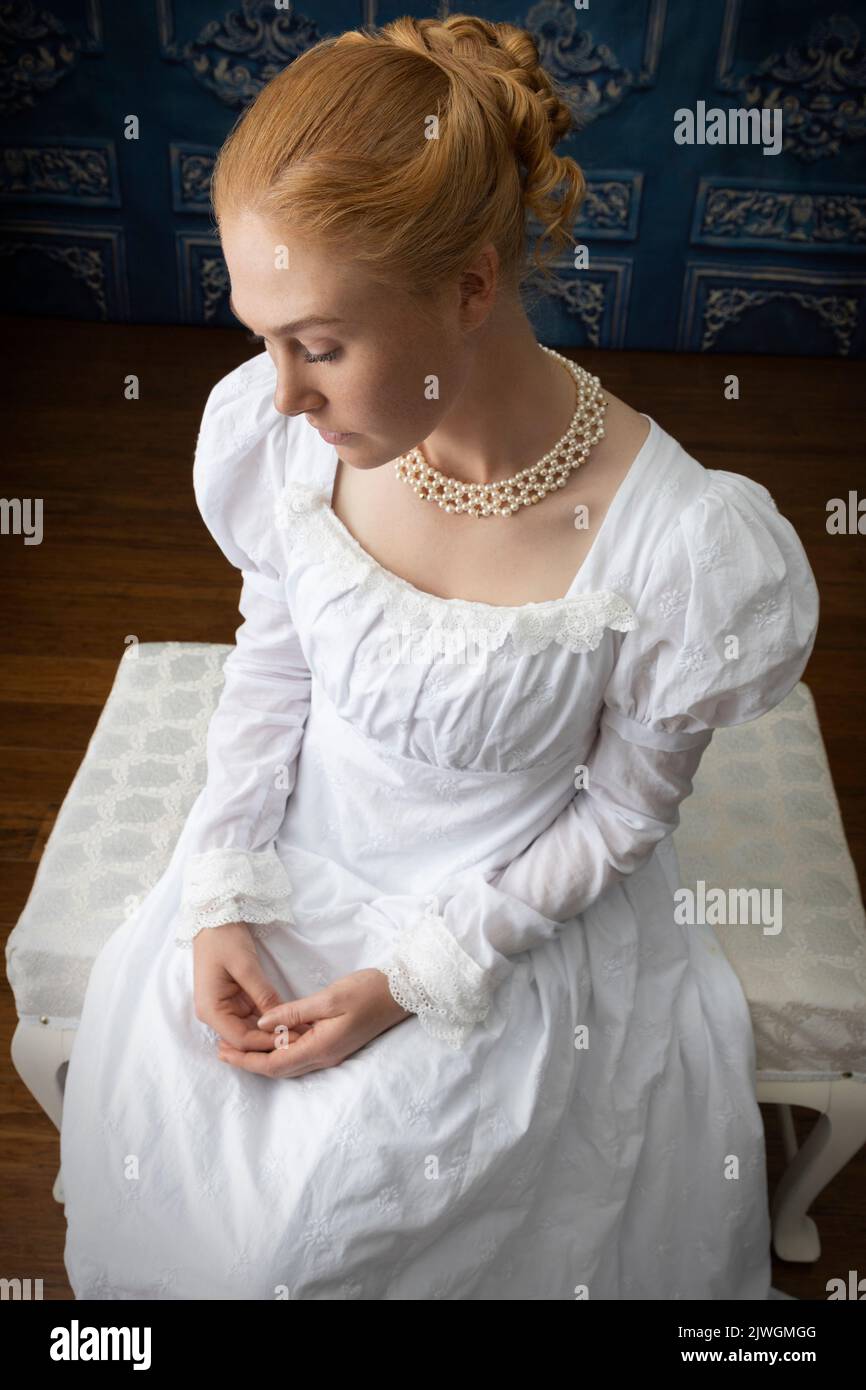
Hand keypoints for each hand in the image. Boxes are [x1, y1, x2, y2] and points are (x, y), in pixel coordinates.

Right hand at [193, 922, 310, 1052]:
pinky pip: (253, 1016)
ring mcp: (224, 1008)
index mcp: (211, 1010)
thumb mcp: (246, 967)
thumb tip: (282, 1022)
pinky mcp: (233, 1000)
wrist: (213, 917)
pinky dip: (270, 1020)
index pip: (241, 1040)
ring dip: (273, 1032)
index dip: (267, 1043)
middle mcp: (215, 1015)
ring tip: (301, 1031)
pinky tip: (289, 1021)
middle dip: (272, 1040)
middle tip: (303, 1038)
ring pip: (251, 1029)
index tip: (293, 1039)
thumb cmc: (225, 940)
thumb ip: (264, 995)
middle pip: (245, 1039)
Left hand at [216, 968, 412, 1077]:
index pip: (274, 1064)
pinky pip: (300, 1052)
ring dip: (262, 1056)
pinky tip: (268, 1035)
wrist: (400, 994)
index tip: (223, 1052)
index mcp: (320, 1048)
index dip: (247, 1061)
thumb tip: (261, 1023)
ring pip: (288, 1062)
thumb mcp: (329, 997)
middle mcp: (323, 1057)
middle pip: (278, 1068)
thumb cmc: (367, 991)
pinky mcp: (333, 1043)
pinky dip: (279, 1047)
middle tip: (221, 1050)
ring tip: (237, 1043)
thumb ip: (294, 1011)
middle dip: (248, 1062)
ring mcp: (330, 1052)